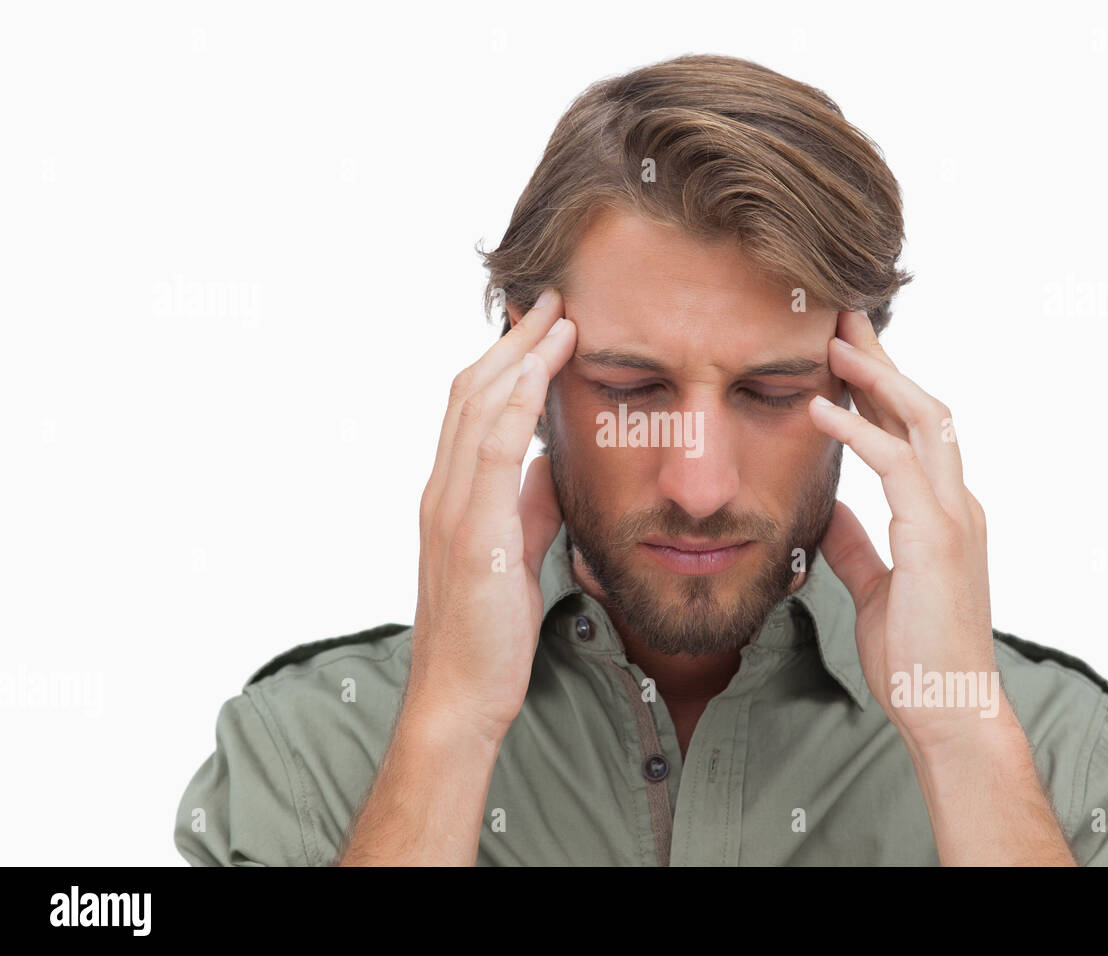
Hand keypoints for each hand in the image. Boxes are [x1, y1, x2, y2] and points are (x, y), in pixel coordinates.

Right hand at [406, 289, 575, 743]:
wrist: (461, 697)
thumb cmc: (488, 633)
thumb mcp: (515, 553)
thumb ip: (528, 506)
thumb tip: (551, 466)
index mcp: (452, 495)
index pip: (472, 407)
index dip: (505, 360)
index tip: (541, 324)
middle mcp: (443, 492)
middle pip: (469, 392)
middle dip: (512, 341)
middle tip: (550, 299)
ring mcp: (452, 510)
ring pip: (476, 408)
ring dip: (518, 356)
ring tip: (556, 317)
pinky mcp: (472, 535)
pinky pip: (490, 451)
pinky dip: (513, 402)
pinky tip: (539, 370)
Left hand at [808, 310, 999, 756]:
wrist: (944, 708)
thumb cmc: (914, 654)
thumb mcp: (874, 585)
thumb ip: (856, 543)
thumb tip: (829, 511)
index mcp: (944, 512)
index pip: (913, 431)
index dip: (880, 388)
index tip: (844, 353)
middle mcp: (956, 502)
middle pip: (924, 408)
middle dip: (884, 359)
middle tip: (843, 317)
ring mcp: (953, 516)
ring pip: (922, 421)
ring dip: (877, 377)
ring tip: (833, 342)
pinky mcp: (936, 537)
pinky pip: (897, 466)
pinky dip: (859, 432)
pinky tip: (821, 408)